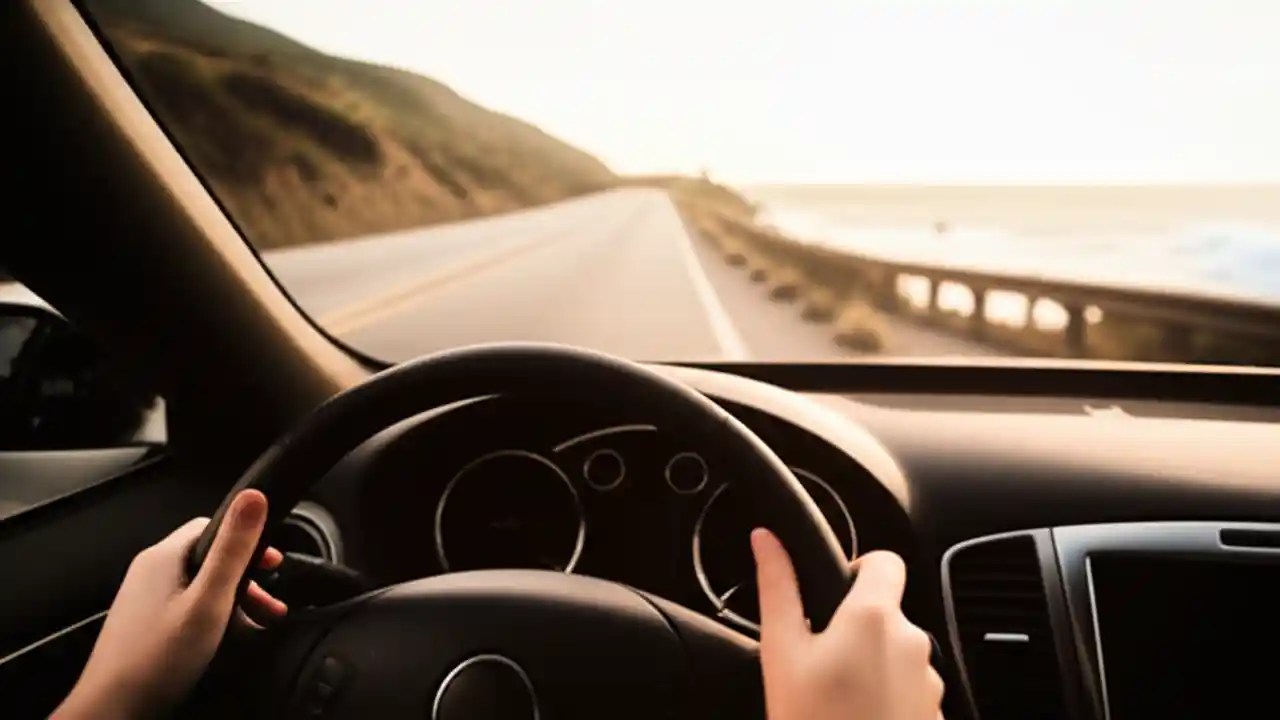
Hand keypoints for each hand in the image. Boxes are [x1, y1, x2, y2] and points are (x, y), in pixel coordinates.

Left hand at [54, 490, 287, 719]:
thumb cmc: (156, 661)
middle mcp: (149, 572)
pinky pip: (187, 607)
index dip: (247, 540)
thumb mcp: (208, 601)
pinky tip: (224, 640)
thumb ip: (233, 550)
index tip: (272, 562)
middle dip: (246, 578)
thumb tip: (253, 498)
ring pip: (199, 585)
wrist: (112, 710)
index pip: (212, 525)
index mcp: (162, 557)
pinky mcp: (145, 624)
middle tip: (269, 602)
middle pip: (209, 558)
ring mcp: (144, 599)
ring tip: (255, 626)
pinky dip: (212, 617)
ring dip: (233, 601)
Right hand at [752, 528, 943, 719]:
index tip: (833, 593)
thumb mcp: (781, 653)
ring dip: (872, 664)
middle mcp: (912, 643)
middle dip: (856, 627)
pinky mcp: (934, 713)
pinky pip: (908, 689)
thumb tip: (768, 539)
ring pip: (897, 653)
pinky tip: (857, 716)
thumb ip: (778, 586)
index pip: (884, 560)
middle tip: (819, 661)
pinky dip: (886, 696)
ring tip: (836, 697)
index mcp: (874, 617)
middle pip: (886, 611)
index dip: (858, 567)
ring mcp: (929, 682)